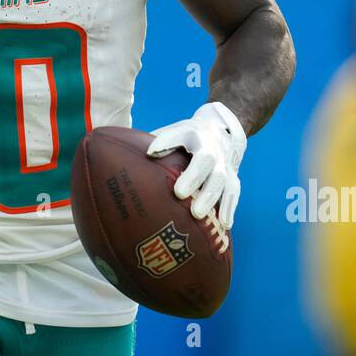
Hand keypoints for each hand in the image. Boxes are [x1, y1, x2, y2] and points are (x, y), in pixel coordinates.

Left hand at [146, 102, 246, 227]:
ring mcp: (224, 162)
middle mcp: (210, 147)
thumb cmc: (185, 138)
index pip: (177, 134)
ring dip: (211, 197)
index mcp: (190, 133)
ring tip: (198, 214)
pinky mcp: (234, 176)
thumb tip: (121, 161)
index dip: (165, 142)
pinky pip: (233, 193)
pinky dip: (229, 208)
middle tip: (179, 193)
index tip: (151, 152)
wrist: (220, 130)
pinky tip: (223, 225)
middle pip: (205, 160)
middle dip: (193, 177)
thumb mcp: (170, 133)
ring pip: (221, 179)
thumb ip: (152, 145)